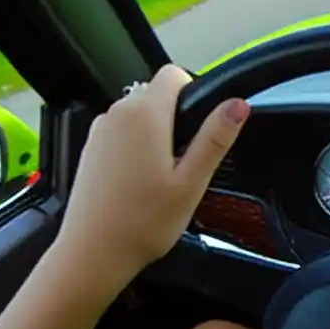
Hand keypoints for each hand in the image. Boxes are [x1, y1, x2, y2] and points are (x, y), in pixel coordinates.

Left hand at [56, 64, 250, 281]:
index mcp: (145, 114)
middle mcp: (117, 113)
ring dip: (155, 132)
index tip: (200, 127)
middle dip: (176, 117)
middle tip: (185, 162)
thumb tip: (239, 104)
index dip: (194, 92)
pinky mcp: (91, 148)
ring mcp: (100, 130)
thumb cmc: (143, 222)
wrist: (91, 254)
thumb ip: (216, 137)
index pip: (174, 74)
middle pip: (157, 93)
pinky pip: (121, 131)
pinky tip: (139, 181)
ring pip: (139, 113)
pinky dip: (135, 145)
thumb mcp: (192, 181)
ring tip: (161, 176)